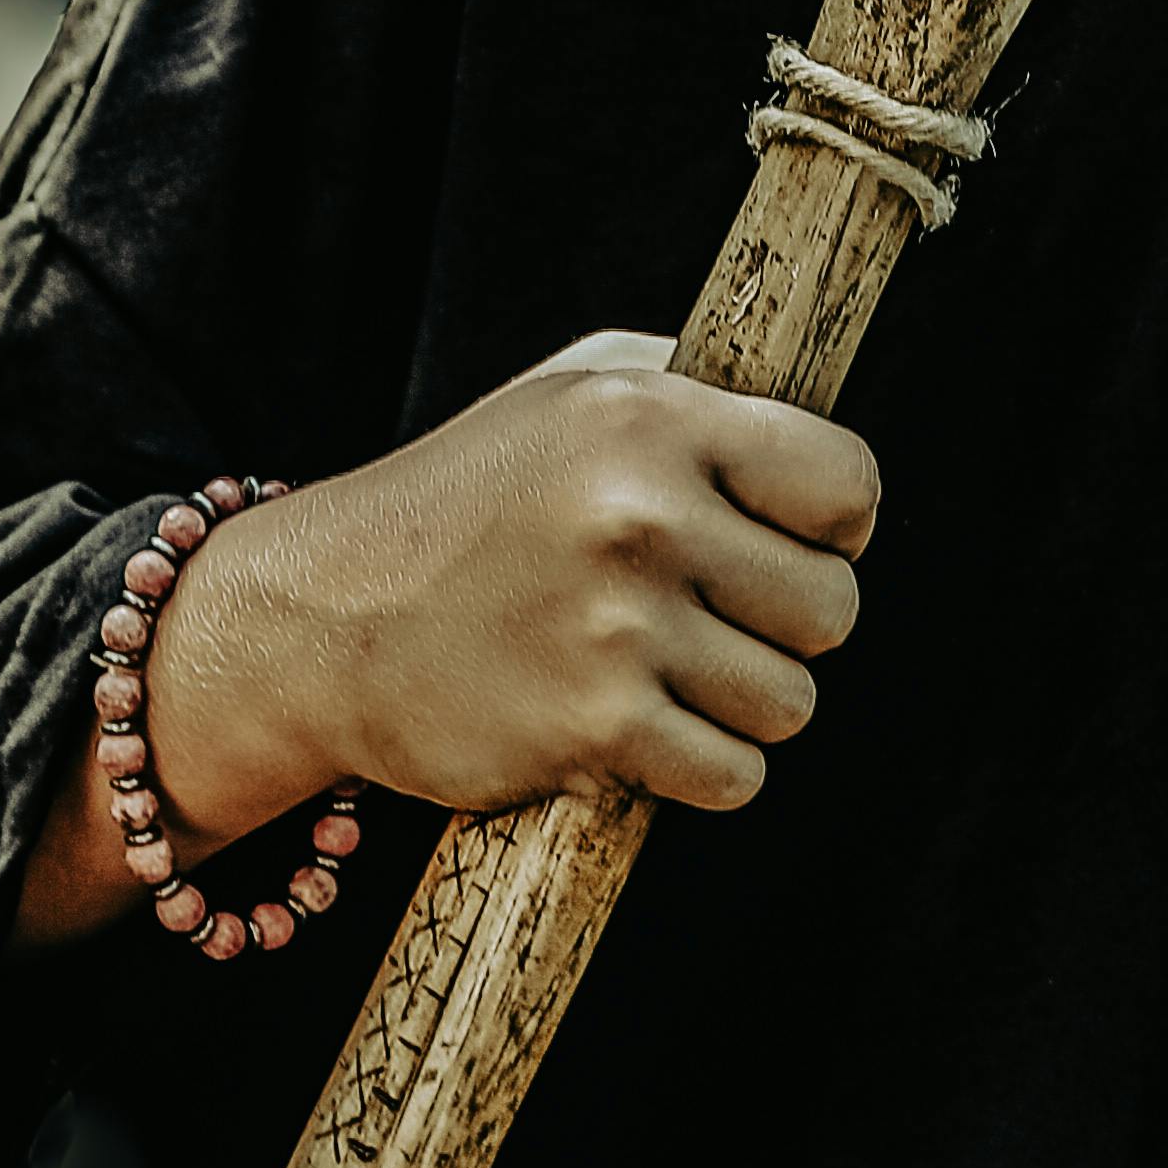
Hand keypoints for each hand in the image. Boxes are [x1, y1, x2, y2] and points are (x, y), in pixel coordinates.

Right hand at [146, 331, 879, 838]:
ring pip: (791, 703)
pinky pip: (733, 775)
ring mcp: (618, 626)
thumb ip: (696, 392)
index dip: (833, 526)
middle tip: (710, 619)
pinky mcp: (593, 726)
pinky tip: (638, 729)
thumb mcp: (572, 393)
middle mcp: (642, 514)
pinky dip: (699, 769)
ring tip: (663, 673)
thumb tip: (819, 443)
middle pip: (833, 609)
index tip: (787, 542)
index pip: (848, 485)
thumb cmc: (467, 500)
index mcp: (653, 418)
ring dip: (741, 705)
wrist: (320, 617)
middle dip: (786, 627)